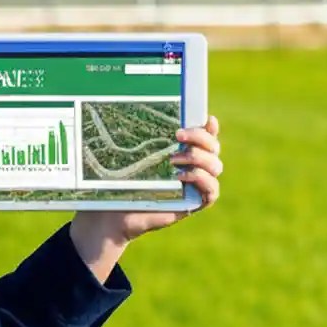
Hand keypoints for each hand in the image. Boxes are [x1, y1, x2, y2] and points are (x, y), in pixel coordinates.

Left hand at [70, 116, 222, 280]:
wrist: (111, 216)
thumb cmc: (118, 185)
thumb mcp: (131, 157)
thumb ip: (143, 139)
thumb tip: (138, 110)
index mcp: (182, 153)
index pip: (206, 137)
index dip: (210, 127)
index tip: (206, 118)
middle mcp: (193, 168)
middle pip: (214, 149)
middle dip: (201, 137)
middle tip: (178, 135)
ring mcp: (195, 187)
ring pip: (216, 167)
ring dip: (199, 158)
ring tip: (173, 159)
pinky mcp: (193, 204)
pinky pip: (212, 191)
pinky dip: (201, 180)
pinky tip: (182, 176)